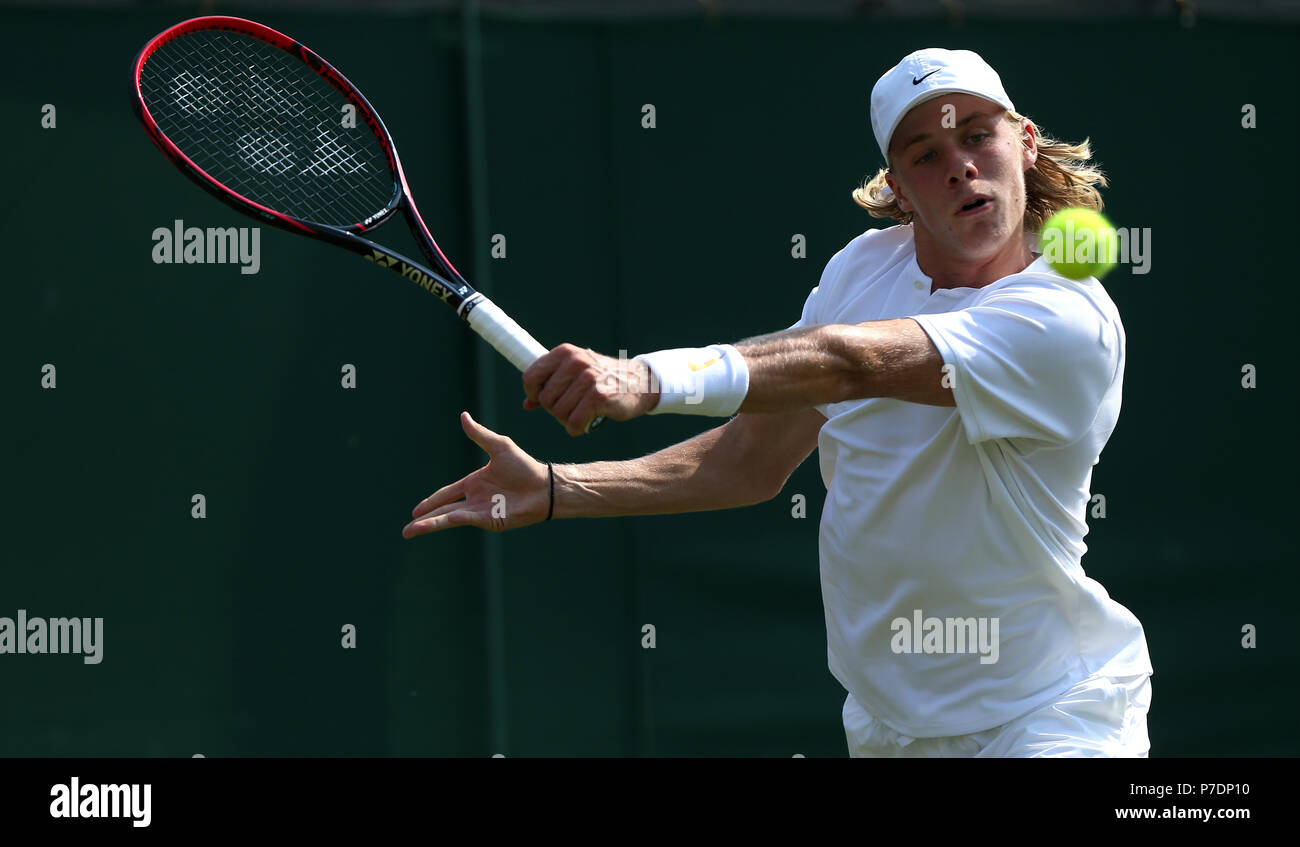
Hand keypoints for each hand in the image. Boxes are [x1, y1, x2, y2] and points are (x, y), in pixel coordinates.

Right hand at [402, 412, 549, 537]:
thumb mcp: (499, 446)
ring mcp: (482, 512)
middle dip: (424, 520)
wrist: (544, 485)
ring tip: (412, 532)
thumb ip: (479, 434)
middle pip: (443, 510)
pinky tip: (444, 519)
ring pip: (450, 519)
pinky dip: (456, 519)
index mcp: (474, 483)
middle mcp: (475, 500)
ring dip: (432, 525)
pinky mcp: (491, 520)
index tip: (416, 510)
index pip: (446, 494)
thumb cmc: (525, 466)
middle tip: (406, 530)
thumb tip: (463, 415)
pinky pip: (469, 519)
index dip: (431, 502)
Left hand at [522, 343, 658, 435]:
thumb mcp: (575, 374)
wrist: (640, 383)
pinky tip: (585, 425)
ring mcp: (588, 377)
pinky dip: (577, 429)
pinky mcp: (599, 395)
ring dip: (568, 420)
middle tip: (571, 409)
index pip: (530, 376)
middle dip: (555, 410)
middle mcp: (575, 361)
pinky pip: (574, 422)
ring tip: (581, 415)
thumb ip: (550, 385)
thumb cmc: (603, 380)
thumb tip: (527, 405)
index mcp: (565, 353)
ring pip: (558, 412)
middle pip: (545, 399)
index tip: (543, 401)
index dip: (533, 394)